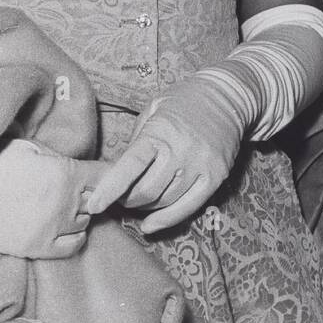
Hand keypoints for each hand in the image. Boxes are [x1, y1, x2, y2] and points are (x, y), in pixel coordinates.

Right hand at [0, 138, 104, 258]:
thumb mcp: (29, 147)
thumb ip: (56, 154)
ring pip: (86, 221)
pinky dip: (75, 236)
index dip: (106, 172)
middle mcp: (66, 203)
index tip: (100, 172)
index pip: (106, 174)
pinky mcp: (38, 247)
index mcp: (66, 173)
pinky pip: (73, 246)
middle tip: (81, 187)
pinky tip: (66, 227)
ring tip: (67, 205)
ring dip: (82, 212)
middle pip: (98, 199)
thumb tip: (73, 155)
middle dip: (92, 191)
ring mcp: (53, 227)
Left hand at [87, 91, 244, 233]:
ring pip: (163, 202)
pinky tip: (151, 224)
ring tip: (139, 202)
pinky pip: (187, 207)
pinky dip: (166, 220)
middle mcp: (181, 150)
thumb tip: (118, 172)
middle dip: (126, 200)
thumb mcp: (154, 110)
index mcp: (160, 131)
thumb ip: (137, 140)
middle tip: (121, 197)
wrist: (228, 98)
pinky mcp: (215, 177)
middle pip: (145, 191)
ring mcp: (200, 165)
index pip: (130, 166)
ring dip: (145, 208)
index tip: (94, 205)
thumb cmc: (184, 102)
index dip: (110, 189)